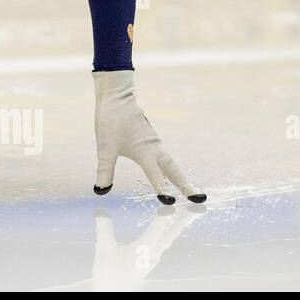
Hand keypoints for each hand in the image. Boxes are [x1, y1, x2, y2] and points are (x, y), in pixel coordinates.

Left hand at [93, 70, 204, 204]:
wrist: (116, 96)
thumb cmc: (110, 120)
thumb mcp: (104, 148)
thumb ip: (104, 170)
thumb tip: (100, 191)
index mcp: (145, 152)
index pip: (156, 176)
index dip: (163, 190)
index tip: (170, 203)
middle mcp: (154, 148)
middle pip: (174, 171)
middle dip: (185, 185)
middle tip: (199, 199)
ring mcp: (154, 143)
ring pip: (170, 163)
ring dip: (179, 176)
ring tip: (187, 189)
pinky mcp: (150, 138)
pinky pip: (164, 156)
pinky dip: (170, 167)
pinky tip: (168, 170)